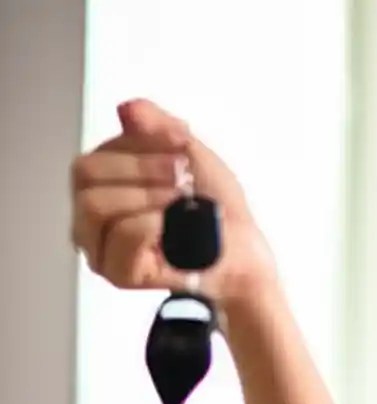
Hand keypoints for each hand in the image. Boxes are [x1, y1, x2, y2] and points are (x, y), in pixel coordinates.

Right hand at [70, 98, 277, 313]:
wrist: (244, 251)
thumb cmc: (215, 210)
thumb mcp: (189, 154)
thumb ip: (157, 128)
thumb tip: (128, 108)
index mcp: (103, 188)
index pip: (89, 159)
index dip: (136, 147)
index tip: (180, 150)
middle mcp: (93, 219)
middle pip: (84, 176)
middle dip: (140, 169)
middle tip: (181, 177)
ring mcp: (102, 248)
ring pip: (95, 206)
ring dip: (148, 196)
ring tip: (180, 202)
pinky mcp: (119, 273)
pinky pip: (122, 234)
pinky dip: (153, 223)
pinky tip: (174, 227)